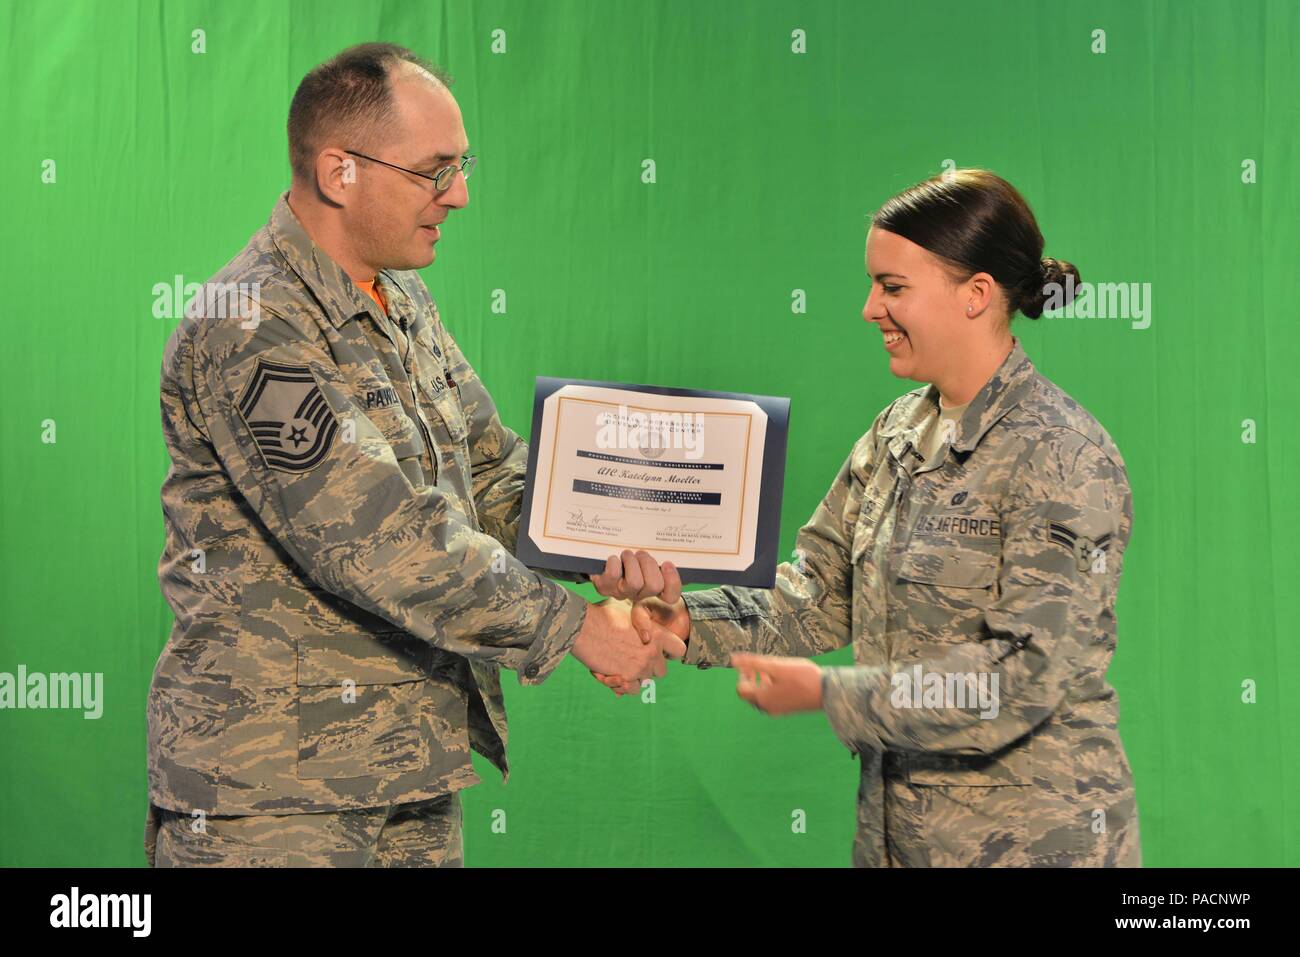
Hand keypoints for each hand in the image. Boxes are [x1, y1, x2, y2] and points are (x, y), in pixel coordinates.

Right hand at [571, 599, 686, 687]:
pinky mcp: (626, 678)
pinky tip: (612, 673)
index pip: (679, 650)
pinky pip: (632, 689)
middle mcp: (653, 653)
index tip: (660, 650)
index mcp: (658, 635)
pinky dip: (624, 685)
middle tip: (634, 657)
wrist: (583, 627)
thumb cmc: (603, 614)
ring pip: (647, 681)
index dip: (670, 652)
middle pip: (662, 670)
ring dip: (636, 676)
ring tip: (620, 664)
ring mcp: (640, 667)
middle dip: (650, 666)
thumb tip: (642, 626)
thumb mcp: (628, 610)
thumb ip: (640, 621)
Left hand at [591, 550, 680, 602]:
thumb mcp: (645, 554)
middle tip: (640, 554)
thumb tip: (672, 542)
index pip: (671, 595)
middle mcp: (638, 594)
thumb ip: (659, 553)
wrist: (598, 557)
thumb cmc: (628, 555)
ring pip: (635, 582)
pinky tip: (613, 559)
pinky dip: (614, 563)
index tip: (667, 563)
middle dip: (648, 563)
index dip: (672, 582)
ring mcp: (621, 593)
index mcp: (653, 587)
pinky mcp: (604, 588)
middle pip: (654, 586)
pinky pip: (613, 575)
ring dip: (631, 562)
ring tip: (627, 555)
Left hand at [730, 653, 823, 714]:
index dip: (742, 675)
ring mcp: (778, 710)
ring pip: (761, 698)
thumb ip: (753, 663)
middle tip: (757, 666)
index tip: (749, 664)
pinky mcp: (788, 709)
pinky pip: (772, 700)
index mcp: (762, 698)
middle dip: (751, 679)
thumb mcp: (776, 666)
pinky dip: (770, 689)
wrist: (827, 692)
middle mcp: (768, 707)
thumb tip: (732, 660)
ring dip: (760, 684)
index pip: (741, 689)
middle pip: (750, 695)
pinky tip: (781, 679)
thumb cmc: (801, 677)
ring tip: (769, 671)